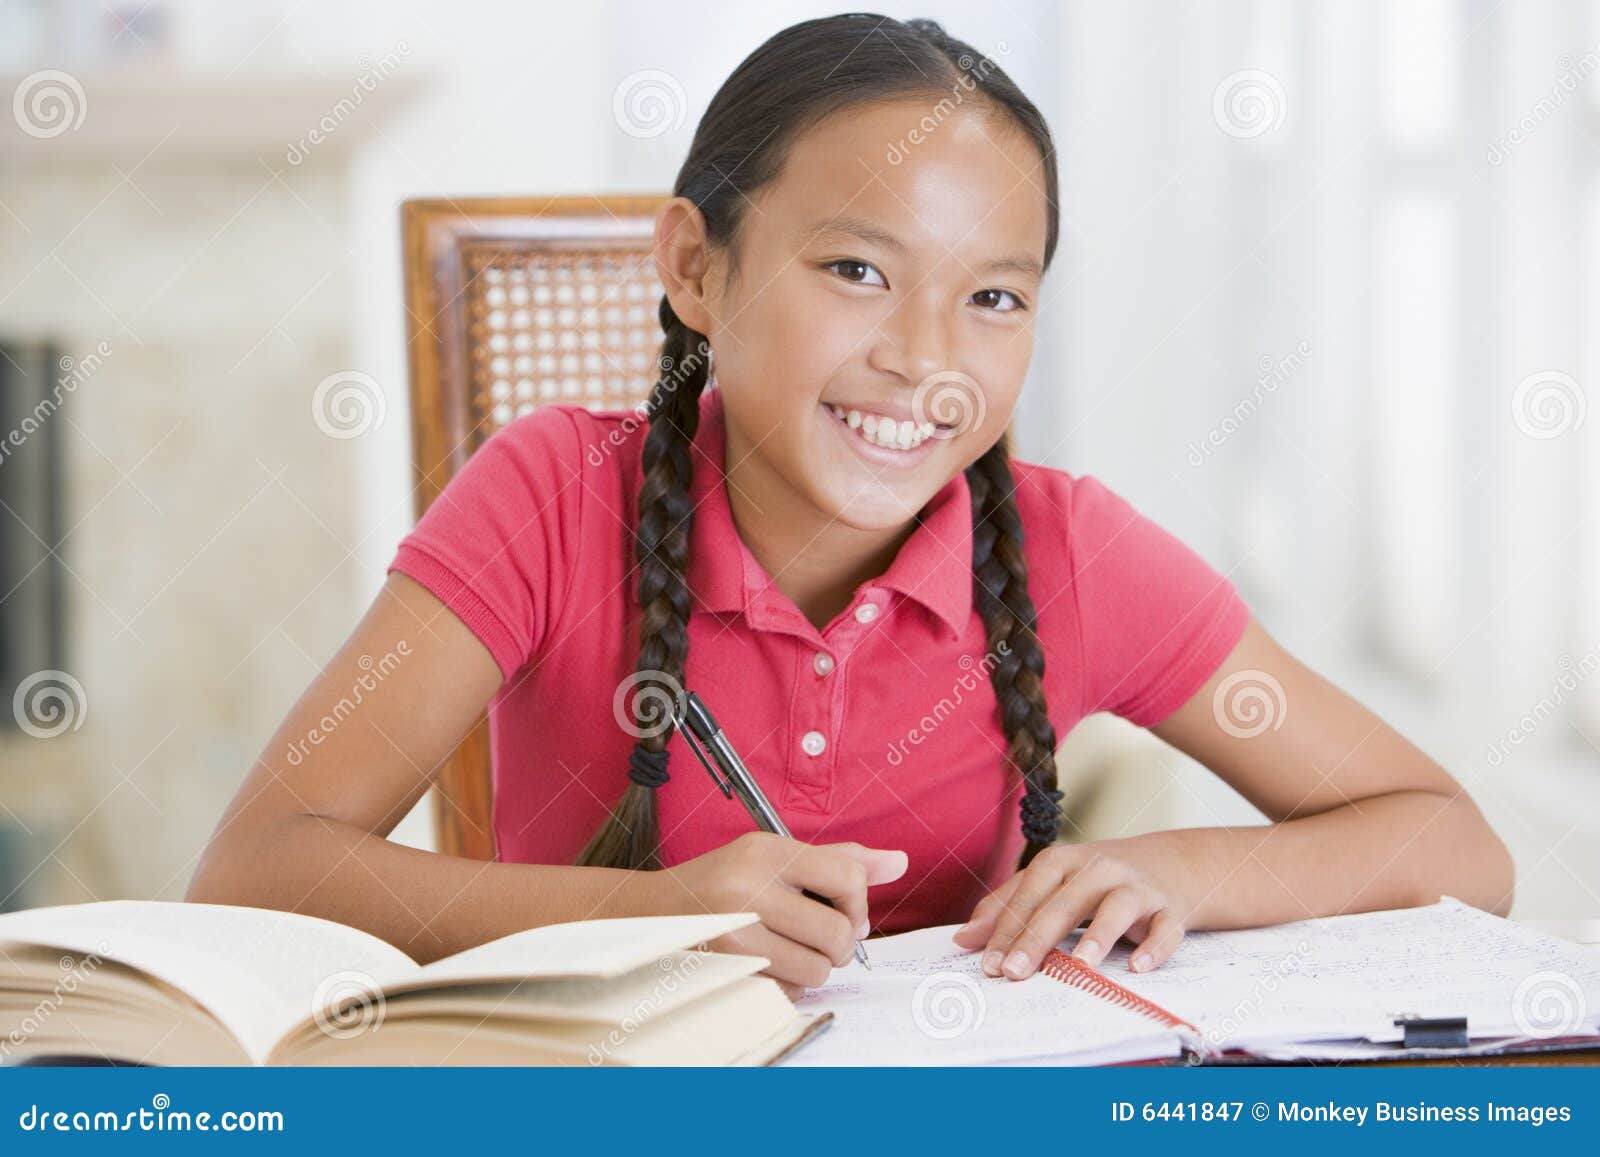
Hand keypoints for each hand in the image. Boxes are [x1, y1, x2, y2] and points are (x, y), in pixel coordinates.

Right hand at [644, 832, 907, 998]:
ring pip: (819, 970)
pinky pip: (790, 992)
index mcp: (766, 851)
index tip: (844, 911)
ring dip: (813, 967)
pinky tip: (766, 964)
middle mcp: (748, 888)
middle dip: (838, 944)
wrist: (650, 913)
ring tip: (787, 948)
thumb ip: (838, 860)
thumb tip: (899, 862)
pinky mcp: (727, 971)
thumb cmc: (722, 882)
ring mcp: (735, 933)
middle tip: (817, 938)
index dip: (858, 903)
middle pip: (838, 934)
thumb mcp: (773, 855)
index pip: (847, 875)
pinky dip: (787, 984)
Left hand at [950, 842, 1190, 979]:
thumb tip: (962, 940)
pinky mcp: (1169, 910)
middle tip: (1014, 972)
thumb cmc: (1093, 881)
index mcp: (1063, 861)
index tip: (988, 963)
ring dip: (1099, 935)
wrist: (1167, 864)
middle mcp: (1099, 869)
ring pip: (1118, 907)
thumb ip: (1005, 906)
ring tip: (1080, 965)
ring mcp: (1136, 888)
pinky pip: (1165, 928)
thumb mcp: (1049, 884)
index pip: (1028, 893)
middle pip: (1064, 902)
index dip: (1006, 927)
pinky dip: (1155, 946)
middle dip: (1036, 938)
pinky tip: (1139, 966)